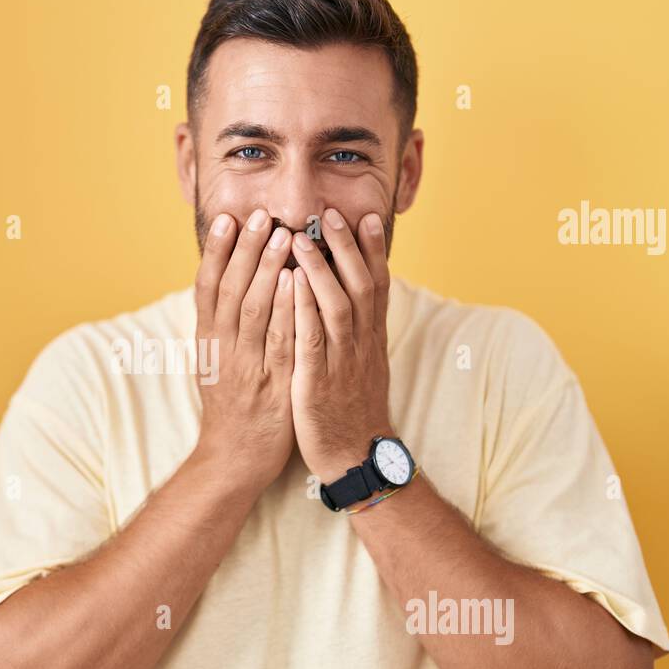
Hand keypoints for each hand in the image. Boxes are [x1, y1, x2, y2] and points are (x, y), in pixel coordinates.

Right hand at [193, 208, 295, 489]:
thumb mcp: (215, 361)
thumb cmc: (230, 404)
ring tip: (282, 236)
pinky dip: (289, 309)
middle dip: (245, 250)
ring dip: (268, 271)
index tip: (227, 219)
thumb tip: (226, 280)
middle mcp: (224, 349)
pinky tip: (298, 283)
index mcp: (208, 341)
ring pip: (255, 310)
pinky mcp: (274, 383)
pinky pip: (282, 340)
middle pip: (232, 291)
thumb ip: (220, 323)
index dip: (217, 252)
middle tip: (259, 215)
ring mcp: (248, 366)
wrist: (234, 456)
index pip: (208, 287)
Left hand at [289, 207, 395, 483]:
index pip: (377, 285)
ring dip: (320, 270)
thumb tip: (354, 298)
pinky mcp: (319, 381)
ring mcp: (343, 362)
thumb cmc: (351, 409)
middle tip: (332, 212)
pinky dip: (303, 309)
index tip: (364, 216)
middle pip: (361, 286)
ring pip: (338, 307)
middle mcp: (361, 345)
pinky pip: (313, 339)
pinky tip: (290, 284)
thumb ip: (357, 331)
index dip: (372, 250)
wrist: (354, 456)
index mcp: (370, 339)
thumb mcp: (361, 365)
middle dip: (346, 248)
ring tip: (301, 238)